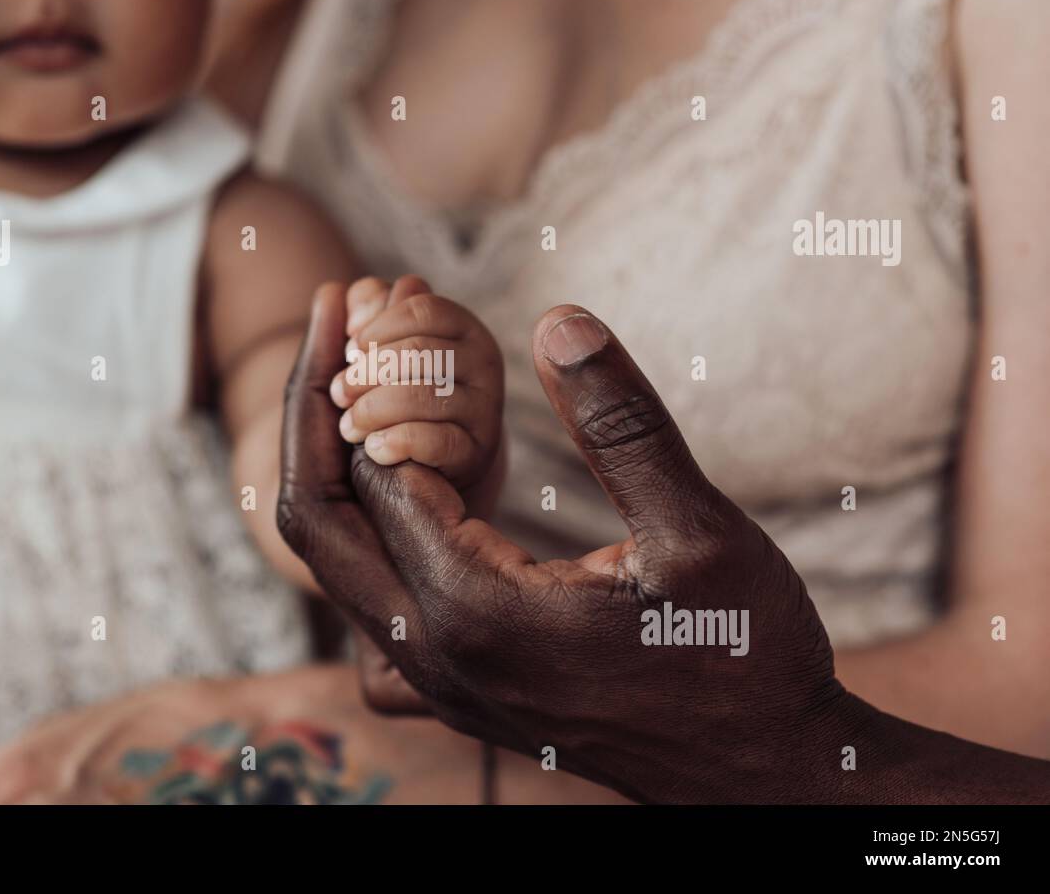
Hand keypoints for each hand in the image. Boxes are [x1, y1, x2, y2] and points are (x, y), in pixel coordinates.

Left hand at [282, 296, 851, 802]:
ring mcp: (438, 684)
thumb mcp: (699, 534)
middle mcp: (434, 655)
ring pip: (339, 567)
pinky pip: (374, 608)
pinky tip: (403, 491)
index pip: (377, 474)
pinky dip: (366, 534)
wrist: (759, 775)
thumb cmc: (744, 662)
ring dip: (334, 470)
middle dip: (314, 411)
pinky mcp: (458, 691)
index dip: (373, 377)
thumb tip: (557, 321)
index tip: (388, 298)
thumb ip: (622, 425)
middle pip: (318, 523)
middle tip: (335, 317)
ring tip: (352, 383)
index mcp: (476, 610)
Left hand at [330, 274, 503, 497]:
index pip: (419, 307)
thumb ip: (353, 316)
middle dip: (365, 374)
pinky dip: (394, 443)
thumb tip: (334, 292)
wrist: (410, 470)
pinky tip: (375, 449)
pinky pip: (435, 440)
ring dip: (371, 412)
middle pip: (418, 351)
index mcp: (458, 325)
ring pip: (422, 395)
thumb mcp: (362, 352)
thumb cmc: (382, 398)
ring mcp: (484, 406)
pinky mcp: (478, 451)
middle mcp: (481, 359)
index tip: (350, 352)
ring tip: (350, 427)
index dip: (375, 329)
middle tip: (341, 395)